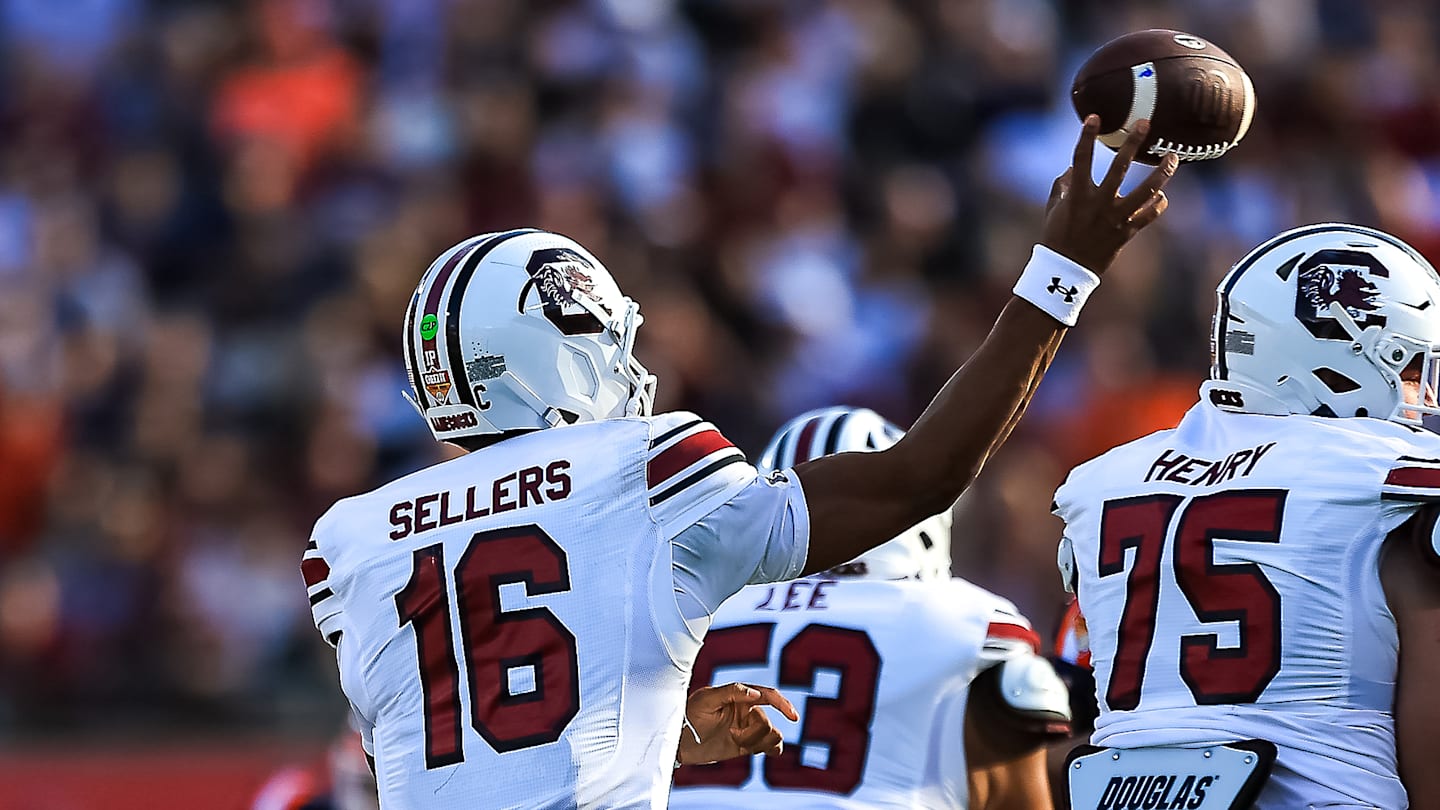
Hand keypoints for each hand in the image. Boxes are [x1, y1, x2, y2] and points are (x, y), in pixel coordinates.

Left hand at [676, 683, 798, 765]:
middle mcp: (745, 711)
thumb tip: (755, 693)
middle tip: (733, 736)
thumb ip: (732, 692)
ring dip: (758, 742)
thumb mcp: (707, 699)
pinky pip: (768, 746)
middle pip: (766, 721)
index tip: (792, 716)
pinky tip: (769, 751)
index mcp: (739, 696)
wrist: (678, 740)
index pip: (767, 696)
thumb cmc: (689, 714)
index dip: (782, 704)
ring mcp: (746, 728)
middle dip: (754, 731)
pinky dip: (773, 748)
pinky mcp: (745, 745)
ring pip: (770, 734)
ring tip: (738, 743)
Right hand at [1040, 115, 1178, 274]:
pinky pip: (1149, 215)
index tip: (1095, 117)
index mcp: (1077, 195)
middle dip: (1133, 143)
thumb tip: (1072, 168)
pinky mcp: (1127, 232)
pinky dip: (1157, 205)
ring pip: (1146, 191)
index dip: (1087, 136)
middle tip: (1146, 124)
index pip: (1081, 159)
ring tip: (1173, 157)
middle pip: (1120, 167)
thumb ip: (1063, 185)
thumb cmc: (1056, 236)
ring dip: (1162, 172)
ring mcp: (1115, 217)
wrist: (1066, 270)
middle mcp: (1099, 203)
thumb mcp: (1054, 209)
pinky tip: (1161, 197)